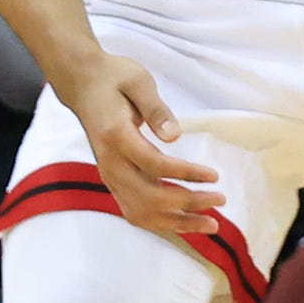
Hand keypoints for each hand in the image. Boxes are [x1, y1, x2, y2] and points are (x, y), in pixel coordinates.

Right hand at [67, 52, 225, 235]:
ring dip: (177, 222)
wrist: (82, 85)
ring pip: (142, 213)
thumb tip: (175, 137)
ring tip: (209, 224)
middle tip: (220, 199)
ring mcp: (108, 176)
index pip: (154, 165)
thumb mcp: (138, 81)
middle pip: (150, 197)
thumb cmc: (113, 78)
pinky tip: (184, 222)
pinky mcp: (111, 181)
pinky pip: (135, 211)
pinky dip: (161, 222)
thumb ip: (156, 110)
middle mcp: (109, 163)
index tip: (214, 176)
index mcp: (116, 136)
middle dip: (188, 203)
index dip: (186, 174)